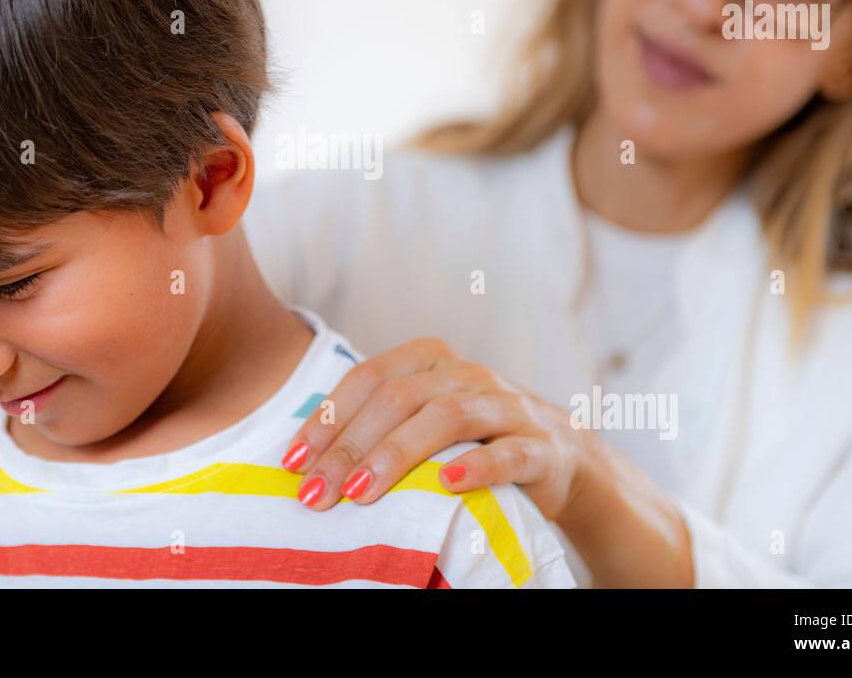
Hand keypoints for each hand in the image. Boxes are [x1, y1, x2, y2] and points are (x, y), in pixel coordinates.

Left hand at [280, 335, 696, 585]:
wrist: (559, 456)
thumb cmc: (470, 441)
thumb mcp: (421, 420)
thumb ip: (374, 424)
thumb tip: (299, 460)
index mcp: (430, 359)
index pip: (367, 379)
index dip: (327, 419)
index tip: (292, 464)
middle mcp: (467, 373)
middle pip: (399, 398)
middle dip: (351, 447)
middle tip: (318, 492)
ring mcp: (507, 406)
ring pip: (448, 417)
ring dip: (398, 454)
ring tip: (362, 492)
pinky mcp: (542, 447)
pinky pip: (510, 453)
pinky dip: (479, 467)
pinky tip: (446, 484)